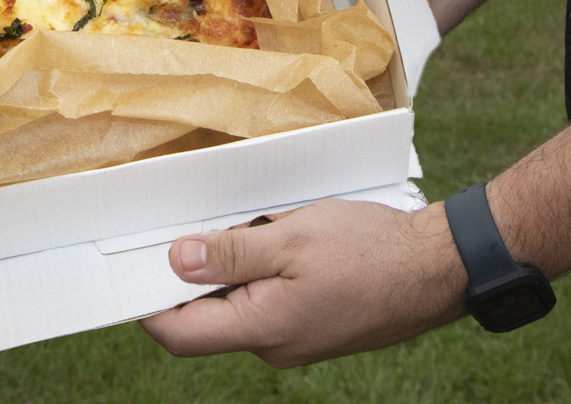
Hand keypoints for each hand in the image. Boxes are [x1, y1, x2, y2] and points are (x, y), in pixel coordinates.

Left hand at [139, 198, 468, 366]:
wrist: (439, 268)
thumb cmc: (372, 250)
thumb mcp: (292, 237)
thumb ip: (232, 253)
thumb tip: (177, 262)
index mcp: (262, 329)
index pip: (179, 332)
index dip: (148, 302)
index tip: (131, 266)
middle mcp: (274, 345)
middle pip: (206, 320)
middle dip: (191, 277)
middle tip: (188, 227)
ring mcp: (296, 340)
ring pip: (239, 309)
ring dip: (230, 271)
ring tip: (245, 224)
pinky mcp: (314, 327)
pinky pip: (268, 304)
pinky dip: (260, 274)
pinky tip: (276, 239)